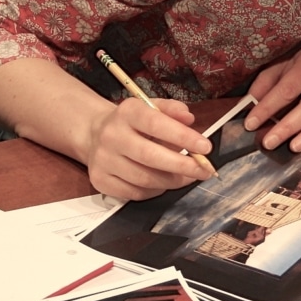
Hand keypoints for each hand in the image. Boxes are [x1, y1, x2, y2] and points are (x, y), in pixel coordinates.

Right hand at [83, 97, 213, 200]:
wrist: (95, 134)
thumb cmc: (134, 122)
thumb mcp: (152, 107)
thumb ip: (173, 110)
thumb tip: (189, 118)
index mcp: (127, 112)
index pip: (156, 124)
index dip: (183, 137)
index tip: (206, 148)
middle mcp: (111, 136)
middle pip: (150, 156)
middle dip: (182, 166)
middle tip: (204, 170)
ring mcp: (103, 160)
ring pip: (144, 179)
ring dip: (172, 181)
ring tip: (188, 177)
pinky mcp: (99, 180)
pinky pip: (134, 193)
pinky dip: (155, 191)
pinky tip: (164, 183)